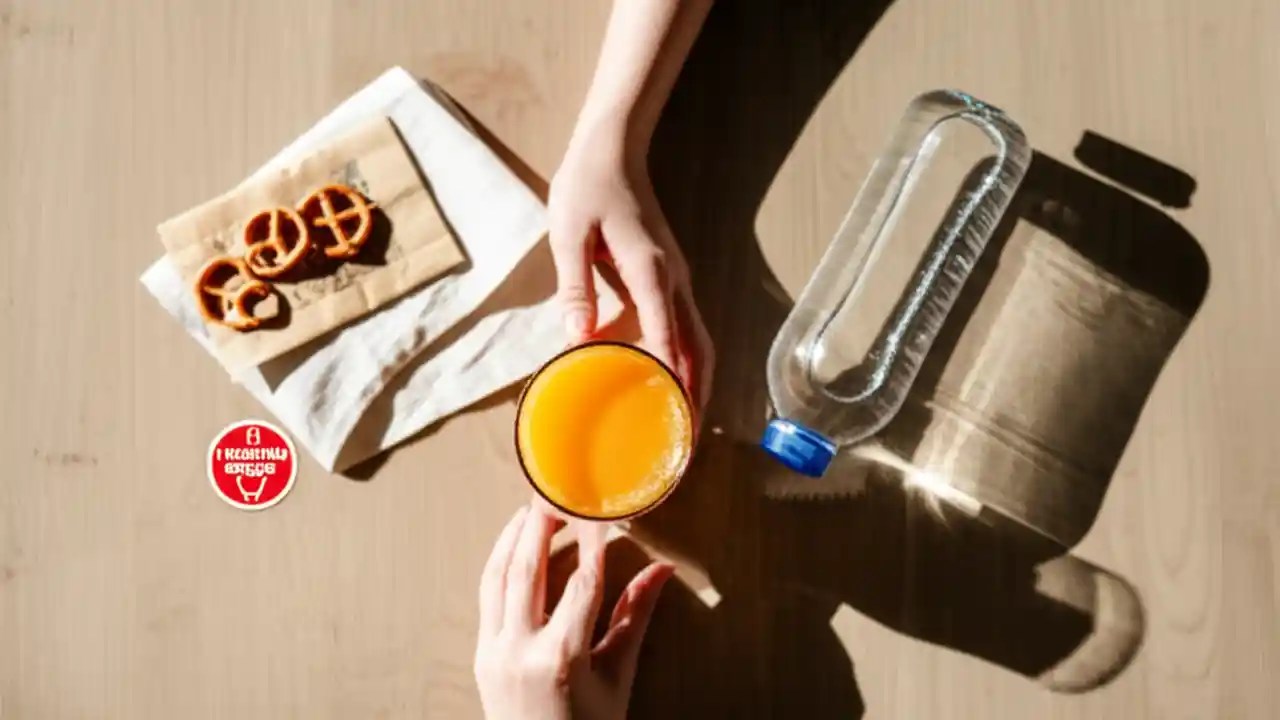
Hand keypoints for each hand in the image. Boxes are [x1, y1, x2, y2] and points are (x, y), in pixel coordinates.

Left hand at [474, 502, 674, 719]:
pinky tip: (515, 548)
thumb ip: (634, 618)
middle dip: (541, 523)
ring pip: (497, 577)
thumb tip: (662, 570)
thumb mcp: (618, 677)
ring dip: (513, 538)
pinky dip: (500, 564)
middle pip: (528, 568)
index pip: (581, 582)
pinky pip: (487, 596)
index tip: (600, 510)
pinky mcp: (481, 655)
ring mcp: (493, 652)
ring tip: (532, 510)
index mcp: (561, 657)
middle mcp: (519, 649)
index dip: (593, 540)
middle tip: (556, 491)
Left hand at [548, 129, 714, 412]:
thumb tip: (578, 339)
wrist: (614, 149)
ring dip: (699, 384)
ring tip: (687, 428)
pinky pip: (690, 329)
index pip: (668, 337)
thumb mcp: (569, 234)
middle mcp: (675, 280)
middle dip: (697, 398)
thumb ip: (575, 286)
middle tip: (686, 445)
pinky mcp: (673, 279)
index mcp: (650, 271)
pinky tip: (674, 385)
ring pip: (702, 341)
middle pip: (699, 348)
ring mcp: (679, 280)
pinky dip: (691, 363)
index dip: (671, 381)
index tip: (672, 422)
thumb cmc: (587, 186)